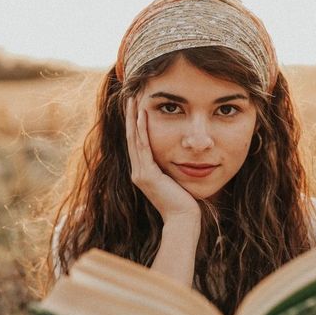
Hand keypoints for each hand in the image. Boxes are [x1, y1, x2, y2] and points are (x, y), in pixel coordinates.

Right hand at [126, 97, 200, 222]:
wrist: (183, 220)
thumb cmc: (185, 202)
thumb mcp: (176, 180)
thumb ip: (171, 168)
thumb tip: (180, 155)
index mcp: (143, 173)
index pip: (137, 142)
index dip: (135, 123)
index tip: (136, 105)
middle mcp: (138, 171)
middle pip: (131, 137)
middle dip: (131, 115)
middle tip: (130, 95)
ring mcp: (140, 173)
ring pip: (134, 139)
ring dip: (134, 117)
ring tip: (133, 99)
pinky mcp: (147, 175)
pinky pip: (143, 147)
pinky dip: (142, 130)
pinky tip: (143, 115)